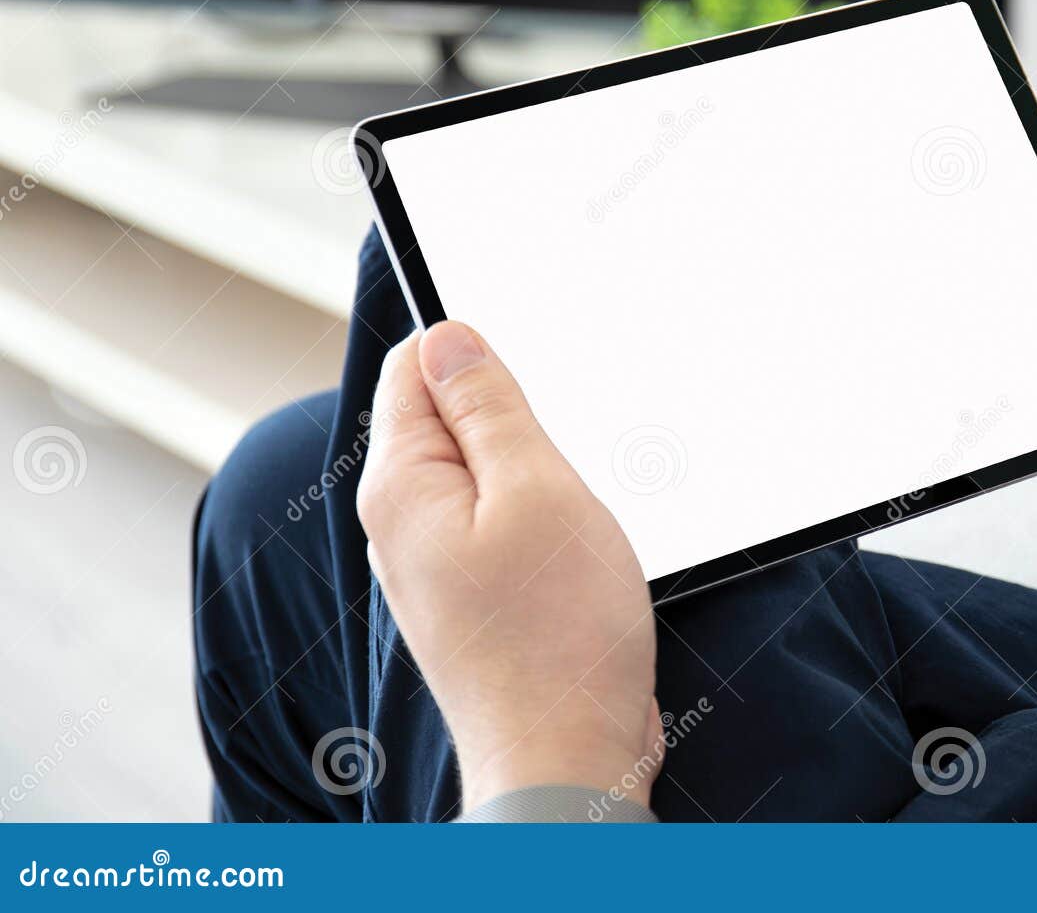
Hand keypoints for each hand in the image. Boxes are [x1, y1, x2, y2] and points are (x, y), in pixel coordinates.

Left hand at [358, 321, 657, 812]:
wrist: (565, 757)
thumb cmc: (558, 635)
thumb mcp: (537, 490)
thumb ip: (489, 407)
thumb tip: (449, 337)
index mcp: (402, 483)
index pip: (416, 365)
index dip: (480, 351)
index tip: (539, 377)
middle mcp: (402, 522)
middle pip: (449, 418)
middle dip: (514, 416)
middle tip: (567, 456)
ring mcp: (436, 563)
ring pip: (482, 472)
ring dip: (535, 472)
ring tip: (576, 511)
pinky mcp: (474, 595)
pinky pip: (499, 522)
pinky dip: (540, 517)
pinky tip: (576, 546)